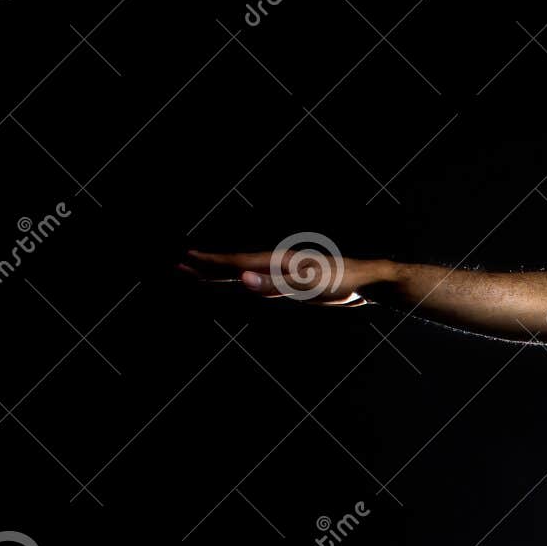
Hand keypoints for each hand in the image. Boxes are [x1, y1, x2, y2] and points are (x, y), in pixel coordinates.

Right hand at [179, 247, 386, 305]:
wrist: (368, 281)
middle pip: (235, 268)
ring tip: (198, 276)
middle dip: (207, 268)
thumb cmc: (342, 279)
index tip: (185, 259)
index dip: (210, 263)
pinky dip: (244, 286)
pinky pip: (260, 286)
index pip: (236, 263)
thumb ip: (274, 283)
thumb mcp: (308, 283)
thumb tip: (242, 280)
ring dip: (222, 277)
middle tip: (178, 266)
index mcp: (277, 262)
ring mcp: (284, 275)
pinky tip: (239, 287)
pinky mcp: (294, 287)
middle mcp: (277, 266)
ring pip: (245, 277)